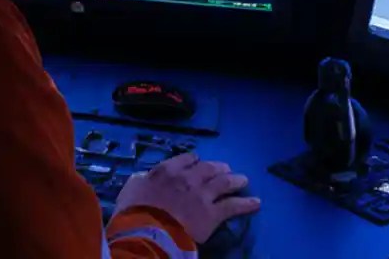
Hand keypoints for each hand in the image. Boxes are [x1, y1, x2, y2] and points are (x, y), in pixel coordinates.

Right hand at [113, 153, 260, 241]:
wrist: (148, 230)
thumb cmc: (134, 210)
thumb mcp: (131, 188)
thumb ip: (142, 180)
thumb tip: (147, 177)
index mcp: (167, 170)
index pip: (187, 159)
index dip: (194, 161)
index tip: (198, 163)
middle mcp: (188, 178)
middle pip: (209, 168)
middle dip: (219, 167)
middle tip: (225, 169)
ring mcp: (203, 195)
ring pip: (224, 182)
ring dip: (235, 180)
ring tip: (242, 180)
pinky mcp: (213, 214)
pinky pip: (234, 206)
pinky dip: (247, 204)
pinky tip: (256, 203)